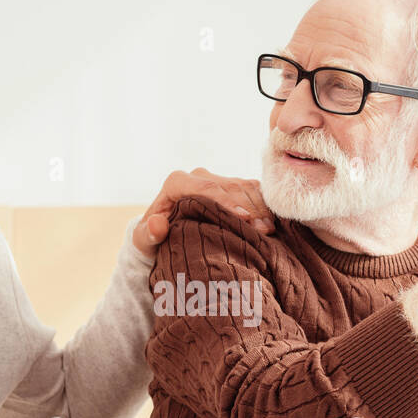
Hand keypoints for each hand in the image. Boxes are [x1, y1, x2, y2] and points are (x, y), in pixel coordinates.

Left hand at [134, 168, 274, 257]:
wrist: (166, 235)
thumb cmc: (153, 239)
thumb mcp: (144, 241)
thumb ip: (146, 235)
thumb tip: (157, 224)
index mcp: (177, 182)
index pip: (204, 188)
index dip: (226, 202)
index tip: (243, 218)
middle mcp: (198, 176)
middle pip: (229, 187)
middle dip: (248, 207)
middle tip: (264, 229)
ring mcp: (218, 180)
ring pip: (244, 187)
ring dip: (260, 208)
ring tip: (272, 229)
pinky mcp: (234, 187)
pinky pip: (254, 191)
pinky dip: (264, 206)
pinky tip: (274, 223)